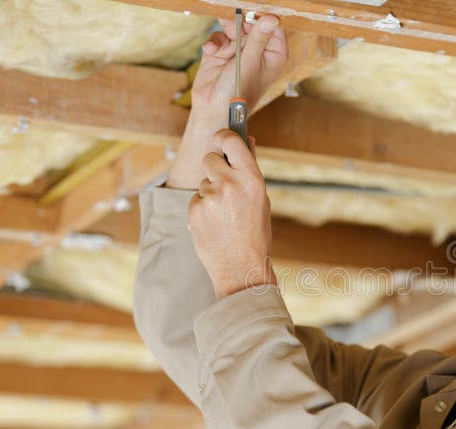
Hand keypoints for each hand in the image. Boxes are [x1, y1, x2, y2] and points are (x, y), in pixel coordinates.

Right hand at [167, 16, 286, 190]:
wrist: (213, 111)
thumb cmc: (237, 93)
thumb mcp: (248, 62)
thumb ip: (258, 38)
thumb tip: (272, 18)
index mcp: (274, 54)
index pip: (272, 26)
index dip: (261, 18)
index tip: (249, 15)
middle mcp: (259, 51)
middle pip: (251, 23)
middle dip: (239, 24)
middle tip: (232, 28)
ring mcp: (240, 51)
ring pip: (233, 26)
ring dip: (224, 33)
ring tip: (221, 47)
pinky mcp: (222, 52)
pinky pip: (219, 36)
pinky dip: (214, 43)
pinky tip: (210, 52)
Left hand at [188, 130, 276, 299]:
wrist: (241, 266)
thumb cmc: (255, 233)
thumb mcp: (261, 199)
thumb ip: (250, 169)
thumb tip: (248, 141)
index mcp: (252, 179)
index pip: (231, 140)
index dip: (224, 135)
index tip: (222, 137)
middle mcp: (230, 184)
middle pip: (210, 158)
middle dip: (214, 167)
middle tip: (223, 184)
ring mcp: (210, 197)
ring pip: (203, 181)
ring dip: (210, 192)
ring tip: (223, 214)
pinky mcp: (194, 210)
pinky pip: (196, 199)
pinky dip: (203, 208)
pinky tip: (214, 223)